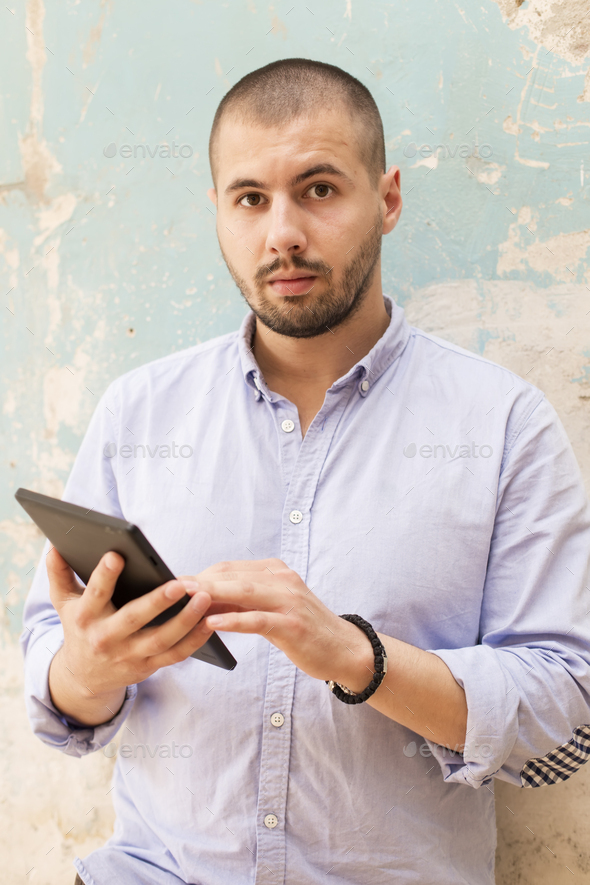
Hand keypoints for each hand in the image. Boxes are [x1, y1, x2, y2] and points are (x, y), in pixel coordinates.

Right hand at [47, 547, 214, 699]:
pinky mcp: (148, 666)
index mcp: (85, 617)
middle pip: (133, 620)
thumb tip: (54, 546)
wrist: (84, 676)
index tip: (117, 554)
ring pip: (160, 639)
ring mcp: (129, 655)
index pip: (95, 594)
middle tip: (179, 584)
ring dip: (185, 620)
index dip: (104, 576)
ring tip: (203, 597)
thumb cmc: (79, 627)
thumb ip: (59, 574)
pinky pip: (175, 654)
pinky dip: (195, 640)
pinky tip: (210, 622)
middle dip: (156, 602)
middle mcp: (107, 638)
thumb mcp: (63, 603)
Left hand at [182, 558, 374, 690]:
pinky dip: (233, 619)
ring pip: (243, 592)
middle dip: (199, 581)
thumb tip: (202, 599)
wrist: (343, 649)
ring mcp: (289, 601)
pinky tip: (212, 622)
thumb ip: (242, 601)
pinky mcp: (293, 625)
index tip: (173, 584)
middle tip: (169, 588)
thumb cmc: (302, 629)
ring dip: (211, 593)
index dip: (200, 574)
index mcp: (275, 572)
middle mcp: (282, 580)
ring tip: (184, 599)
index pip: (230, 568)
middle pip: (232, 576)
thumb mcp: (271, 608)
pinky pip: (258, 619)